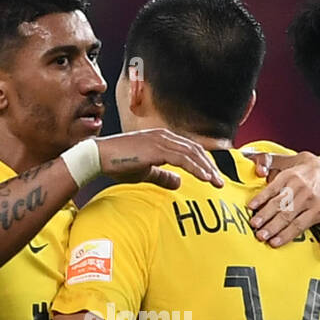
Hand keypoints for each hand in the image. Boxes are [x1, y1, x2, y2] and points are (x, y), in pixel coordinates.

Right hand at [96, 128, 223, 189]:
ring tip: (216, 183)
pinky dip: (196, 168)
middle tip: (220, 182)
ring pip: (192, 154)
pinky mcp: (157, 148)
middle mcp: (164, 136)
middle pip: (195, 150)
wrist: (99, 156)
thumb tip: (179, 183)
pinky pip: (183, 159)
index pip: (189, 149)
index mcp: (162, 139)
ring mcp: (161, 140)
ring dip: (206, 169)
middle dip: (209, 166)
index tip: (212, 177)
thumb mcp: (145, 172)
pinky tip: (205, 178)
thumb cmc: (119, 163)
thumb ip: (163, 176)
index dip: (203, 163)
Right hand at [244, 150, 319, 256]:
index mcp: (318, 209)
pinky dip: (261, 197)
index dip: (286, 234)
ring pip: (278, 203)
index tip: (274, 243)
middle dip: (272, 226)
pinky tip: (252, 206)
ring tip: (254, 224)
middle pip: (286, 214)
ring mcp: (296, 186)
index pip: (299, 224)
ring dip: (264, 214)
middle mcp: (307, 197)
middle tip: (260, 236)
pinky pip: (272, 188)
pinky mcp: (286, 177)